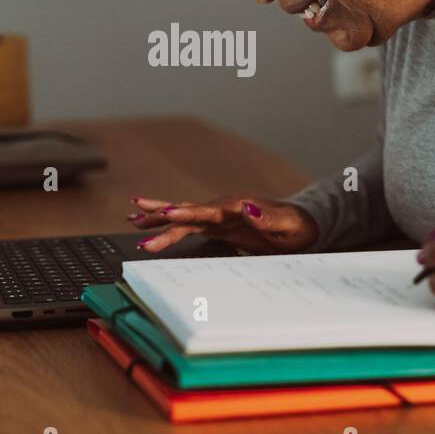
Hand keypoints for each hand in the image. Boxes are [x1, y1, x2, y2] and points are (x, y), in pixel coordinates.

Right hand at [128, 194, 318, 254]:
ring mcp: (217, 216)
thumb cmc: (297, 226)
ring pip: (182, 216)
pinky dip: (169, 226)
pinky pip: (188, 225)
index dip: (188, 211)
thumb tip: (248, 207)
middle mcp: (223, 208)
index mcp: (237, 207)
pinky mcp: (216, 226)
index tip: (169, 212)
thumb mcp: (287, 225)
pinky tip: (153, 226)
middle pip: (187, 211)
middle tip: (137, 221)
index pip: (208, 210)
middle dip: (162, 216)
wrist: (302, 224)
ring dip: (158, 219)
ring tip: (132, 219)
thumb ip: (266, 217)